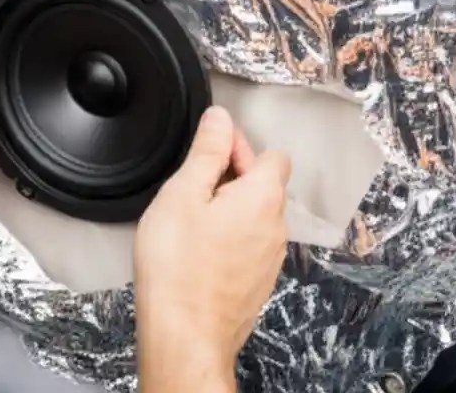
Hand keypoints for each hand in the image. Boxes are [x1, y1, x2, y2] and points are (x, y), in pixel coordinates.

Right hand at [134, 106, 290, 392]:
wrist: (186, 335)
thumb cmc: (179, 267)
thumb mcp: (183, 194)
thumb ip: (207, 153)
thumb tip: (221, 119)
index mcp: (263, 197)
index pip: (271, 154)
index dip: (240, 147)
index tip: (210, 150)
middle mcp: (276, 227)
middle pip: (264, 185)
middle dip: (231, 177)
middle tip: (190, 185)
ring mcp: (269, 259)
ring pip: (255, 218)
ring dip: (228, 210)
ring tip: (189, 220)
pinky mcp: (257, 283)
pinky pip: (248, 246)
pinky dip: (227, 240)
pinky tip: (196, 250)